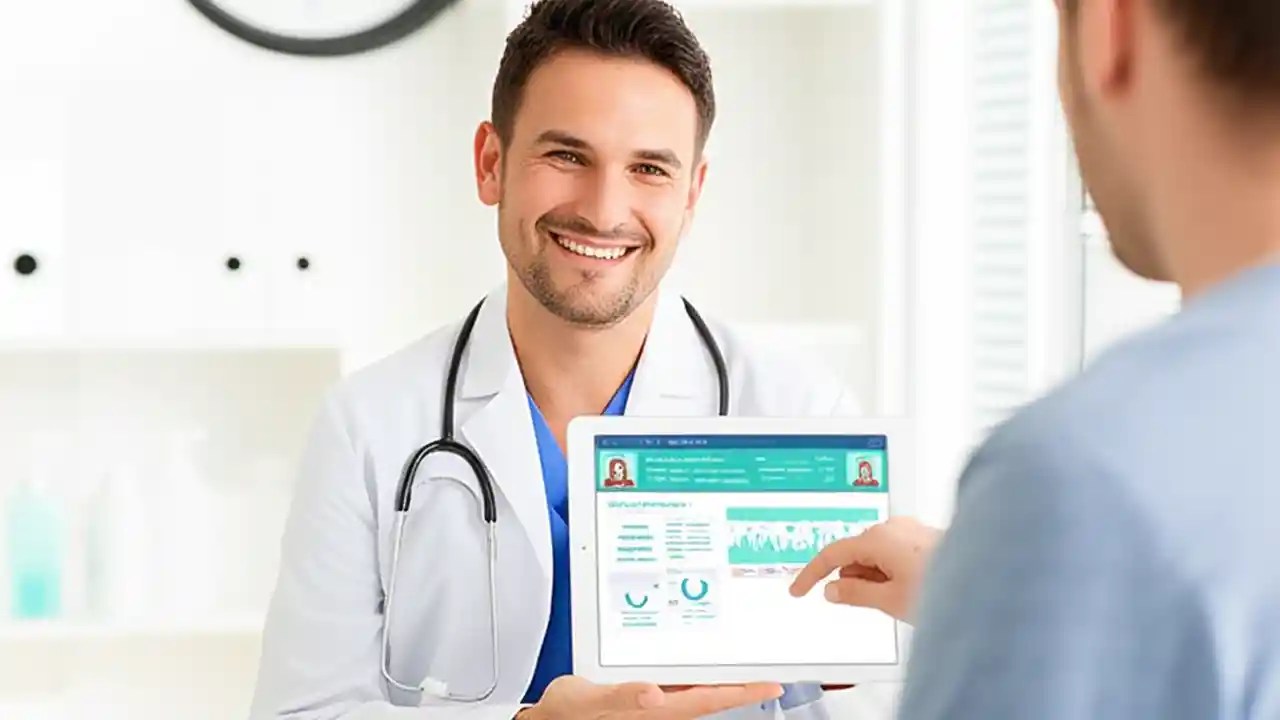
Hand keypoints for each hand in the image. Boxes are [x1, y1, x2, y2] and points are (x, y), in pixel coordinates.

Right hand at [521, 676, 782, 718]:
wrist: (548, 718)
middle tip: (771, 669)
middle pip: (712, 695)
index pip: (711, 700)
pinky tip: (700, 662)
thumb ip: (621, 696)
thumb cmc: (567, 713)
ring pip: (697, 690)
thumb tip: (654, 694)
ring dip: (721, 678)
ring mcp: (653, 703)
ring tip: (745, 662)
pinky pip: (678, 685)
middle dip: (741, 682)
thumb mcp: (589, 701)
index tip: (773, 683)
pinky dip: (694, 673)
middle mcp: (661, 708)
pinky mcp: (643, 697)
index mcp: (656, 710)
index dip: (744, 692)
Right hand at [788, 517, 941, 621]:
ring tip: (901, 599)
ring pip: (877, 554)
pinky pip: (896, 552)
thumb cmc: (945, 586)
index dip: (810, 574)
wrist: (991, 578)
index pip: (831, 554)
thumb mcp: (890, 599)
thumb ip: (855, 594)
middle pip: (855, 553)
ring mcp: (911, 529)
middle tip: (870, 603)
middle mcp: (893, 527)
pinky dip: (892, 571)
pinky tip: (911, 590)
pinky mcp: (926, 536)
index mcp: (877, 538)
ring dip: (876, 576)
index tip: (799, 589)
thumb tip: (834, 590)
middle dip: (853, 578)